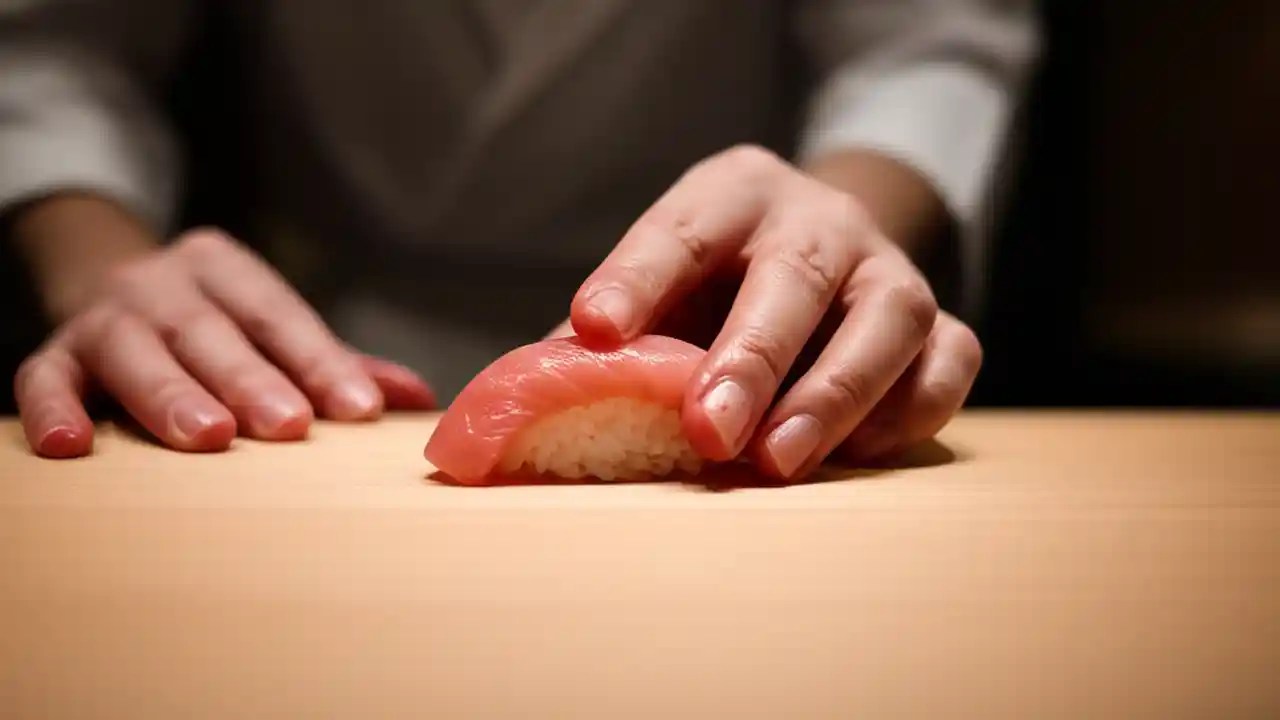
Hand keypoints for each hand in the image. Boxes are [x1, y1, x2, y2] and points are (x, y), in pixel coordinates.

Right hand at [16, 227, 434, 457]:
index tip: (359, 410)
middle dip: (251, 379)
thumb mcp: (271, 332)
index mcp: (225, 269)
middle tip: (289, 427)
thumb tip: (420, 397)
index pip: (279, 315)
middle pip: (209, 330)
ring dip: (170, 393)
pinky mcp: (55, 353)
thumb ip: (335, 364)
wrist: (105, 291)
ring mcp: (103, 317)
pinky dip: (54, 409)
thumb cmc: (211, 328)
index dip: (320, 361)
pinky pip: (44, 378)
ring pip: (134, 350)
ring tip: (209, 438)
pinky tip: (72, 448)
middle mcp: (162, 283)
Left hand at [569, 145, 980, 479]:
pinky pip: (948, 362)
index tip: (593, 329)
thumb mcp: (661, 287)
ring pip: (888, 319)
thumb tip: (521, 405)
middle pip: (793, 277)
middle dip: (751, 359)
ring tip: (777, 460)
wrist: (827, 252)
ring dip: (833, 395)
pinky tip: (854, 453)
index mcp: (731, 196)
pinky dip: (908, 412)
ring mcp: (890, 269)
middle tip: (707, 431)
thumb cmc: (720, 285)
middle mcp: (820, 221)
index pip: (680, 229)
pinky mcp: (941, 323)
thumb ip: (605, 339)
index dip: (637, 279)